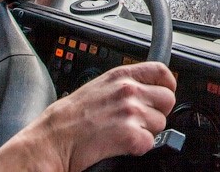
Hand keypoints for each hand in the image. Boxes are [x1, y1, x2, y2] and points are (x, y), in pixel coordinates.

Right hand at [0, 62, 176, 171]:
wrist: (51, 141)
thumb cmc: (68, 118)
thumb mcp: (97, 87)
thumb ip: (123, 85)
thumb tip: (144, 90)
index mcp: (121, 75)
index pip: (161, 71)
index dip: (167, 84)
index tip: (165, 92)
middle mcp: (128, 91)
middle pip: (167, 99)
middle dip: (158, 112)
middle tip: (141, 120)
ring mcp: (131, 112)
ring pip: (161, 123)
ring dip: (147, 131)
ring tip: (124, 133)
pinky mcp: (130, 135)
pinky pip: (150, 143)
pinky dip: (138, 148)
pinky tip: (121, 145)